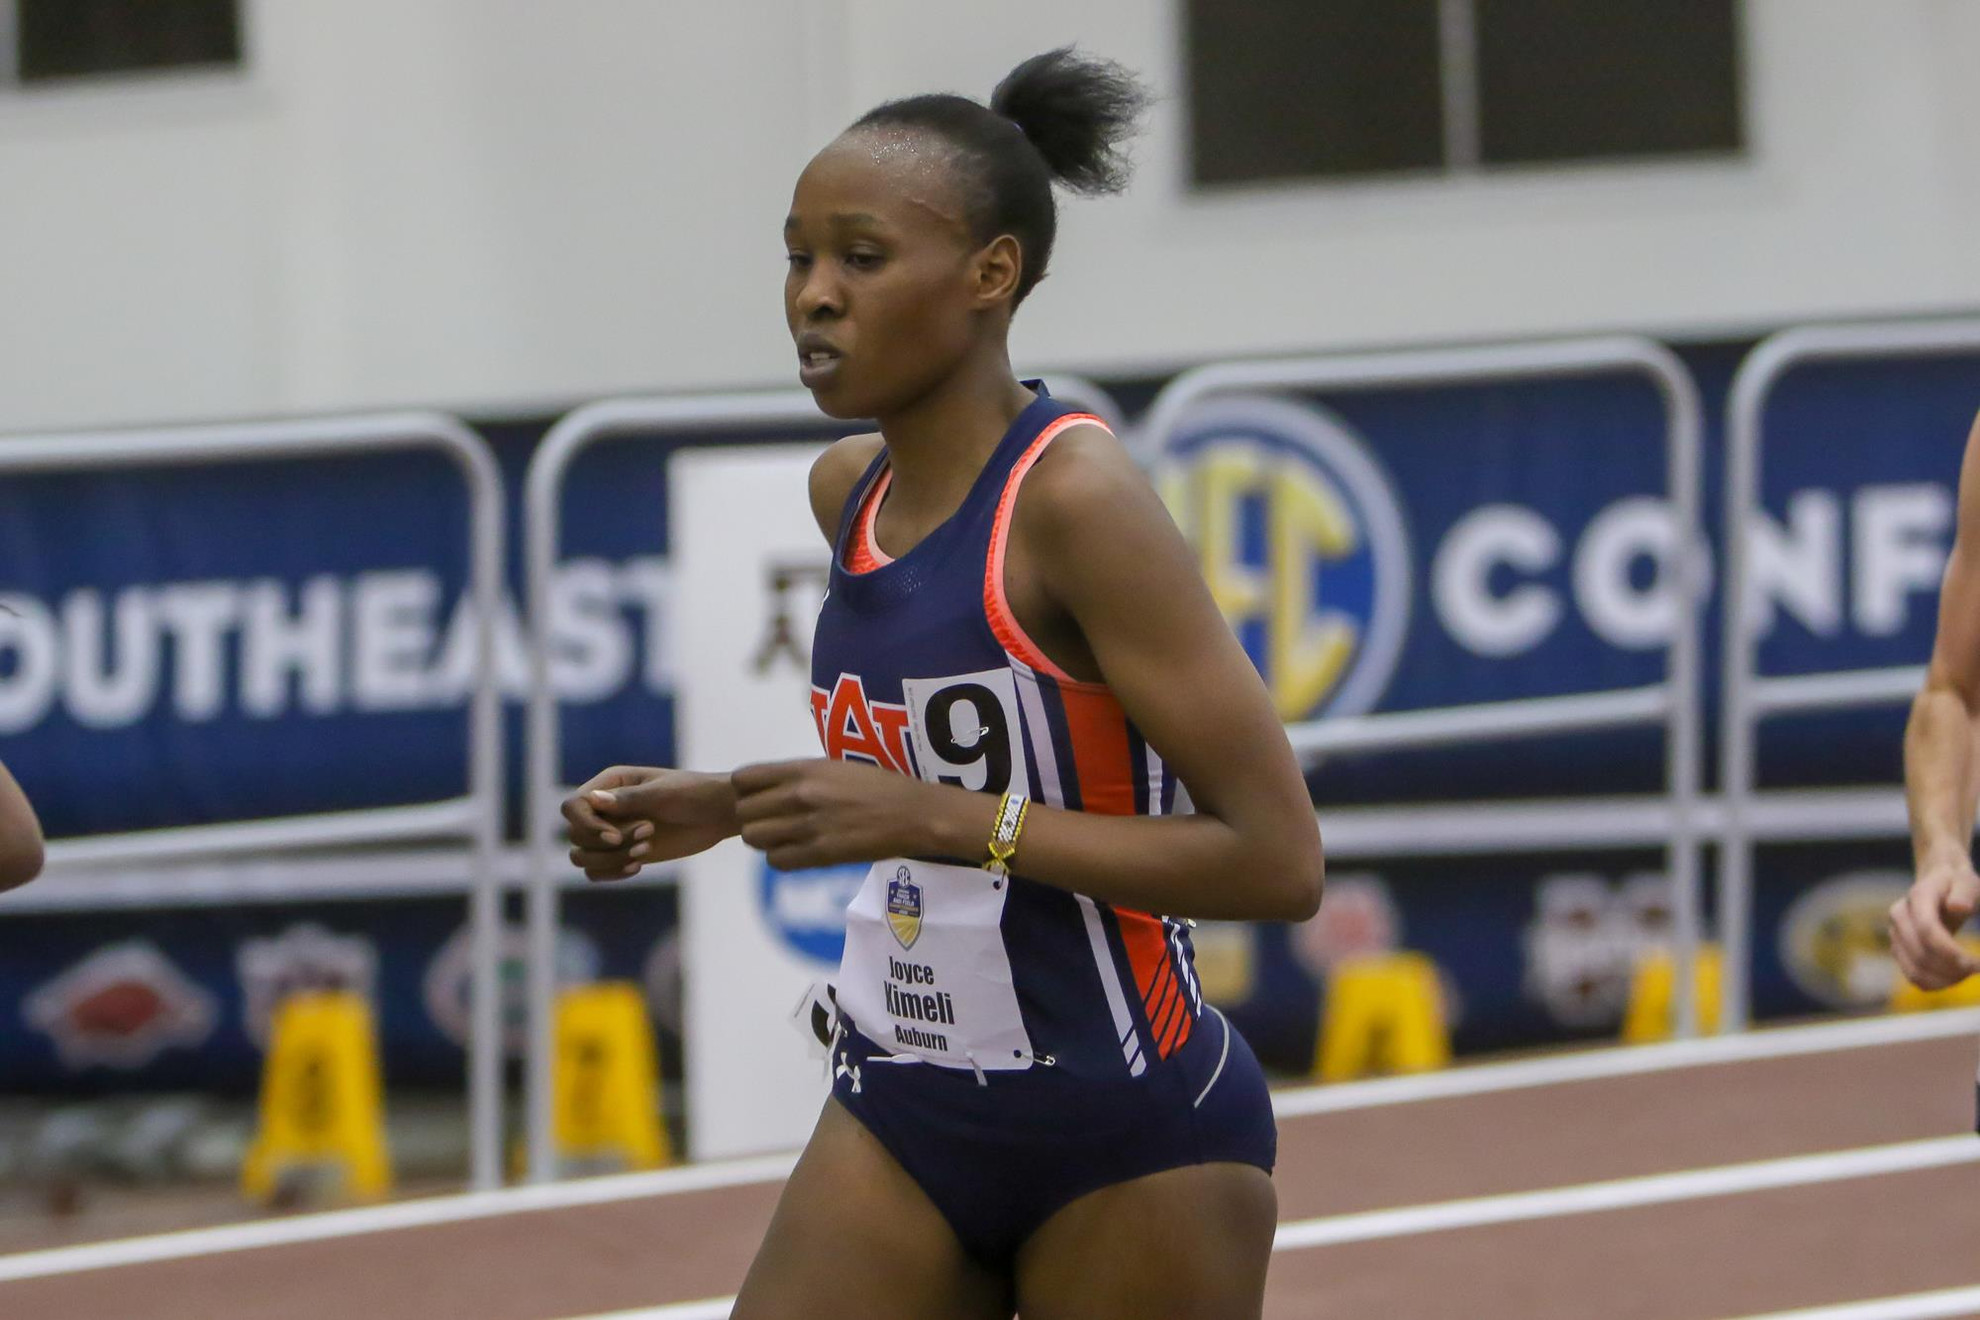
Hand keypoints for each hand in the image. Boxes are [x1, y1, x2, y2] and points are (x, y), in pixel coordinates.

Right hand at [563, 766, 737, 881]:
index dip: (586, 824)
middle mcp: (604, 808)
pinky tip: (638, 866)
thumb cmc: (694, 793)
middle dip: (608, 843)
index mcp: (609, 783)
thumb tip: (593, 799)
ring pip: (582, 856)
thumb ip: (629, 798)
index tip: (614, 837)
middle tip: (648, 834)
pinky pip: (595, 872)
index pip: (573, 806)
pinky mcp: (622, 853)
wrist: (718, 813)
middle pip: (575, 834)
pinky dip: (611, 872)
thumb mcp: (664, 793)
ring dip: (609, 860)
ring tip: (645, 850)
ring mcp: (611, 832)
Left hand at [731, 758, 945, 870]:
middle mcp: (800, 796)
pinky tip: (799, 851)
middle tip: (773, 819)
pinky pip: (776, 860)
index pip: (744, 779)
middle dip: (753, 816)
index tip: (758, 795)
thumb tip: (770, 788)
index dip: (746, 789)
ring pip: (754, 837)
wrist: (913, 814)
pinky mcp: (819, 855)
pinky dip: (782, 857)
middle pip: (744, 811)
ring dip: (765, 838)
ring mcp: (808, 827)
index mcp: (804, 769)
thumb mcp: (836, 767)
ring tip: (785, 836)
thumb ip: (800, 776)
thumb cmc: (878, 786)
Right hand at [1890, 859, 1979, 989]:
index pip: (1927, 930)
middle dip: (1953, 969)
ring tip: (1969, 974)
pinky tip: (1956, 978)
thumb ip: (1964, 892)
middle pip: (1921, 954)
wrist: (1937, 884)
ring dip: (1945, 980)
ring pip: (1915, 970)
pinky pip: (1914, 976)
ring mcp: (1895, 935)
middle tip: (1979, 968)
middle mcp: (1899, 916)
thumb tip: (1958, 907)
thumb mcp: (1966, 882)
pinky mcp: (1898, 949)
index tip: (1976, 965)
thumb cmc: (1957, 885)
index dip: (1949, 952)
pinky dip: (1936, 984)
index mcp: (1917, 898)